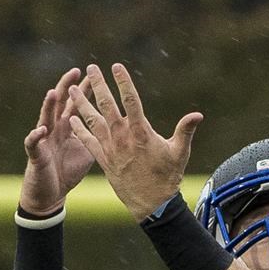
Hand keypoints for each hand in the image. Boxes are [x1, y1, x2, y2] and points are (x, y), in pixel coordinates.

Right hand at [20, 68, 95, 213]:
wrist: (51, 194)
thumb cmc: (69, 170)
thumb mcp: (90, 151)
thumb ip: (102, 137)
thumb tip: (125, 128)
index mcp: (69, 127)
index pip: (78, 103)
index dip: (84, 89)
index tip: (94, 73)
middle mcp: (55, 129)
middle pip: (61, 104)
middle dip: (67, 87)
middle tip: (75, 71)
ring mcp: (44, 140)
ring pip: (44, 119)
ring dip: (48, 106)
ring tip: (53, 93)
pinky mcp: (36, 155)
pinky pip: (33, 144)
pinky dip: (36, 136)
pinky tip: (41, 129)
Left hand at [66, 63, 203, 220]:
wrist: (151, 203)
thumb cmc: (168, 176)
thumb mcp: (180, 152)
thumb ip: (186, 131)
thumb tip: (198, 115)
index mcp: (141, 132)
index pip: (130, 101)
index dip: (123, 82)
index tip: (117, 66)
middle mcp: (122, 137)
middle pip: (107, 105)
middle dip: (98, 85)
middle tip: (91, 68)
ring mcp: (110, 148)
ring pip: (92, 120)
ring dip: (82, 103)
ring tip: (73, 89)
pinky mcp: (103, 159)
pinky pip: (87, 141)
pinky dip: (78, 129)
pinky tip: (71, 119)